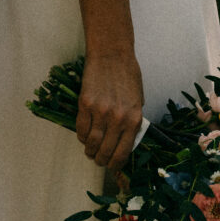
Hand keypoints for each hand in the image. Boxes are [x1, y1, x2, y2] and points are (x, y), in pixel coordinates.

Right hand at [75, 51, 144, 174]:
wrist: (112, 53)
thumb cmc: (127, 73)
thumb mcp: (138, 99)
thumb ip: (132, 119)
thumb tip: (125, 140)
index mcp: (134, 119)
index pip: (123, 153)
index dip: (115, 164)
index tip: (112, 167)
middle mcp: (118, 119)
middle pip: (105, 152)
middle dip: (101, 160)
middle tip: (98, 160)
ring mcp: (100, 112)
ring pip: (91, 144)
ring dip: (89, 151)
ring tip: (90, 151)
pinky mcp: (85, 104)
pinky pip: (81, 129)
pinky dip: (81, 136)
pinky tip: (84, 136)